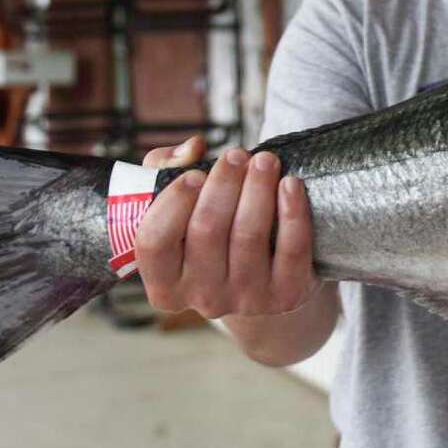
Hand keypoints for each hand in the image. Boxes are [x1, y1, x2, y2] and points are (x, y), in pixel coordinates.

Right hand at [130, 134, 319, 318]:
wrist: (267, 280)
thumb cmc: (213, 235)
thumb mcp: (179, 209)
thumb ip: (167, 171)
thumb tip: (193, 148)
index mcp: (165, 284)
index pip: (154, 242)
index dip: (173, 202)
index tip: (194, 173)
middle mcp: (202, 298)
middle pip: (207, 231)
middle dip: (224, 184)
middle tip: (237, 155)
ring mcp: (246, 300)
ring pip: (249, 236)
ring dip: (257, 189)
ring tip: (265, 159)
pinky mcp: (287, 296)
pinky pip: (292, 249)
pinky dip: (292, 212)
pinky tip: (291, 184)